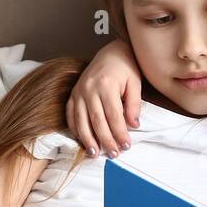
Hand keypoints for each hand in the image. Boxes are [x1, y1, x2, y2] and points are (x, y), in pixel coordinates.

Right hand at [66, 39, 142, 157]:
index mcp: (106, 85)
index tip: (126, 146)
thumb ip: (134, 105)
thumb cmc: (126, 68)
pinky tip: (81, 140)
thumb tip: (133, 126)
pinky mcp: (73, 93)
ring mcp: (78, 91)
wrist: (111, 52)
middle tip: (114, 154)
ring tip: (95, 153)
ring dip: (88, 139)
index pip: (114, 116)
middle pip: (97, 121)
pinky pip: (70, 114)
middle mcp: (89, 89)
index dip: (120, 133)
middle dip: (106, 140)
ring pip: (81, 120)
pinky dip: (75, 129)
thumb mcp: (135, 83)